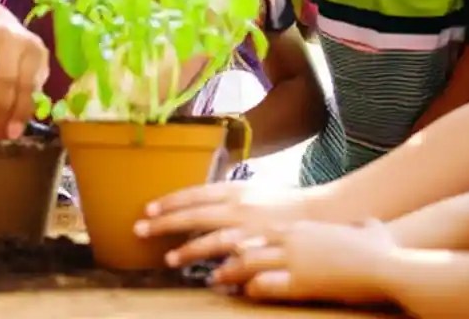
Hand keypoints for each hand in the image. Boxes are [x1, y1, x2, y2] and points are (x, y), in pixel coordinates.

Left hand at [134, 182, 321, 266]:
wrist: (328, 213)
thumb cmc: (287, 203)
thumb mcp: (253, 191)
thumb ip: (228, 196)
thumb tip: (202, 200)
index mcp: (237, 190)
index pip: (195, 193)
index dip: (170, 202)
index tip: (148, 209)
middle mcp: (242, 207)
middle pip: (196, 214)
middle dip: (166, 223)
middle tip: (140, 230)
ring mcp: (254, 229)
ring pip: (214, 239)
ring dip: (190, 250)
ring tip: (170, 259)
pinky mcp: (268, 248)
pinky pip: (240, 259)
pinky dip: (224, 268)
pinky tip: (211, 277)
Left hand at [215, 219, 395, 305]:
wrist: (390, 265)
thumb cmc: (382, 248)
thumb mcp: (366, 229)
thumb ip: (358, 225)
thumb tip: (366, 222)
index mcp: (299, 226)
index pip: (254, 227)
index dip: (234, 234)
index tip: (219, 239)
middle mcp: (290, 239)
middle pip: (241, 242)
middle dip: (215, 250)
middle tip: (199, 259)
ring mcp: (294, 259)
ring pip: (247, 262)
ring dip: (228, 271)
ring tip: (214, 278)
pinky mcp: (300, 282)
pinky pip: (265, 285)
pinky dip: (250, 288)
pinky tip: (243, 292)